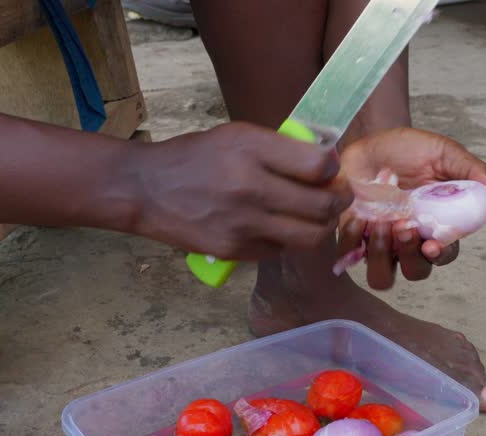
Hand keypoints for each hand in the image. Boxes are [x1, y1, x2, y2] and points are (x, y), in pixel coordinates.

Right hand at [129, 123, 352, 259]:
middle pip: (324, 205)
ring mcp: (243, 224)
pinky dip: (288, 239)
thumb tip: (326, 162)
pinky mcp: (235, 251)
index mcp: (252, 149)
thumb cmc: (195, 157)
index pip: (320, 164)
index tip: (330, 168)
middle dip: (340, 200)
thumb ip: (280, 147)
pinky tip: (278, 226)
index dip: (334, 167)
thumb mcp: (237, 135)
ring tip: (316, 215)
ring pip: (311, 236)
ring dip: (321, 226)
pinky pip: (281, 249)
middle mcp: (251, 187)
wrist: (145, 189)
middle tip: (338, 195)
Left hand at [338, 128, 485, 288]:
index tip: (432, 245)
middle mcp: (409, 242)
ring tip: (379, 223)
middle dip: (410, 256)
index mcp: (436, 227)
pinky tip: (357, 216)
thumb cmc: (411, 150)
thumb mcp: (443, 153)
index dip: (439, 255)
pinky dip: (353, 239)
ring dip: (381, 256)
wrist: (372, 141)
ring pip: (382, 276)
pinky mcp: (353, 237)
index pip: (443, 254)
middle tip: (403, 226)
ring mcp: (380, 243)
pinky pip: (350, 254)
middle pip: (415, 272)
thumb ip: (469, 171)